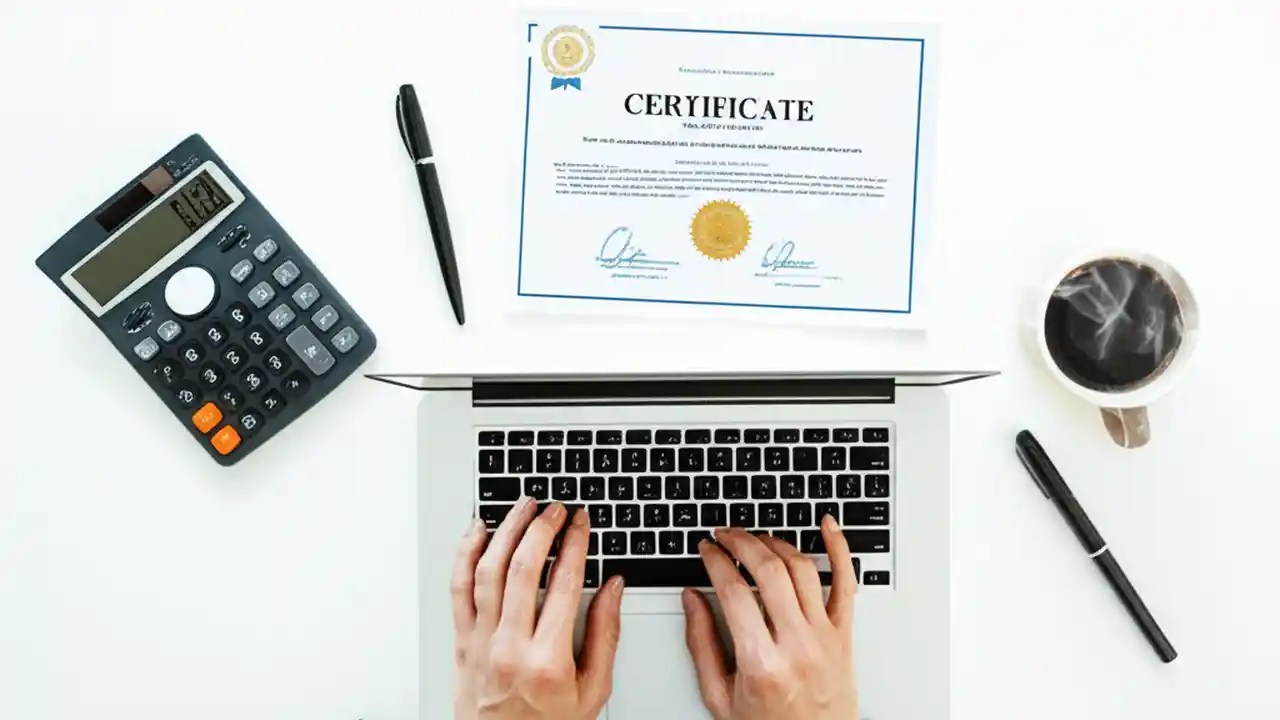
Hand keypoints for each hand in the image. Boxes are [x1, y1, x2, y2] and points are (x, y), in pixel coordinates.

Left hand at [453, 497, 625, 719]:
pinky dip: (465, 554)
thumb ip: (605, 635)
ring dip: (506, 531)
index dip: (576, 544)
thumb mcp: (593, 691)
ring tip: (522, 508)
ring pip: (489, 570)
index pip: (565, 583)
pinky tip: (478, 532)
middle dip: (542, 528)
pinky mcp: (462, 642)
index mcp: (548, 660)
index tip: (582, 523)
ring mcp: (482, 642)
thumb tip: (613, 588)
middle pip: (525, 569)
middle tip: (555, 509)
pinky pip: (458, 588)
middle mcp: (510, 647)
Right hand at [683, 516, 857, 719]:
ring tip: (757, 538)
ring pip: (802, 569)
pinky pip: (847, 584)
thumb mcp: (719, 697)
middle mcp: (797, 646)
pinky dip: (840, 549)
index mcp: (761, 663)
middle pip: (769, 571)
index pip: (734, 591)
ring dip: (777, 543)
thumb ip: (701, 644)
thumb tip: (692, 598)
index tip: (706, 549)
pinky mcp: (844, 636)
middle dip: (742, 541)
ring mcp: (825, 638)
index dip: (715, 561)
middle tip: (725, 534)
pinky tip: (828, 526)